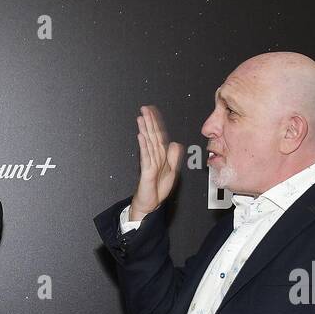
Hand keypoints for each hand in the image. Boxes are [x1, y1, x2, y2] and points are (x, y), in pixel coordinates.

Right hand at [130, 105, 183, 220]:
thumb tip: (174, 143)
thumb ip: (173, 157)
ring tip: (141, 118)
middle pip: (152, 136)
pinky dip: (144, 145)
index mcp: (160, 156)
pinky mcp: (147, 171)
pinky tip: (141, 136)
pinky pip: (146, 156)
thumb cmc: (158, 189)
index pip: (158, 135)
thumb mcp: (171, 171)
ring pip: (148, 143)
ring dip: (145, 129)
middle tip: (144, 109)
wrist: (150, 204)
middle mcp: (154, 157)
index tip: (152, 111)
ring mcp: (149, 163)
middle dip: (149, 121)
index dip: (156, 123)